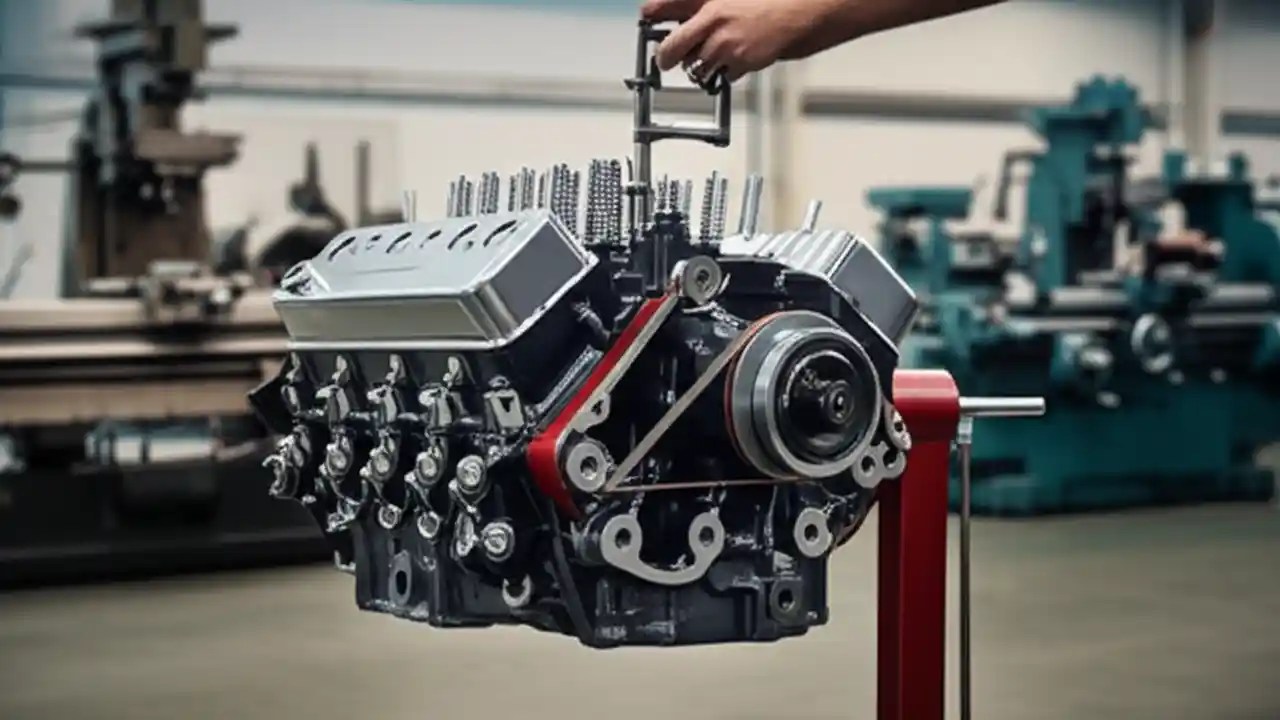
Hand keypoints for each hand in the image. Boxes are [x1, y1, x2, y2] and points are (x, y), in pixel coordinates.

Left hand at [640, 0, 820, 81]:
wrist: (797, 14)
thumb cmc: (765, 3)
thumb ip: (703, 6)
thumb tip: (679, 17)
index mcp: (710, 1)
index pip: (667, 5)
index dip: (652, 13)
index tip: (646, 18)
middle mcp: (713, 20)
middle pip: (672, 48)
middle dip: (666, 57)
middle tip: (665, 60)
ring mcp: (725, 44)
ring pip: (696, 67)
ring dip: (699, 67)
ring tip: (711, 58)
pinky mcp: (738, 62)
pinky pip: (722, 76)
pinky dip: (726, 73)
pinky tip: (736, 60)